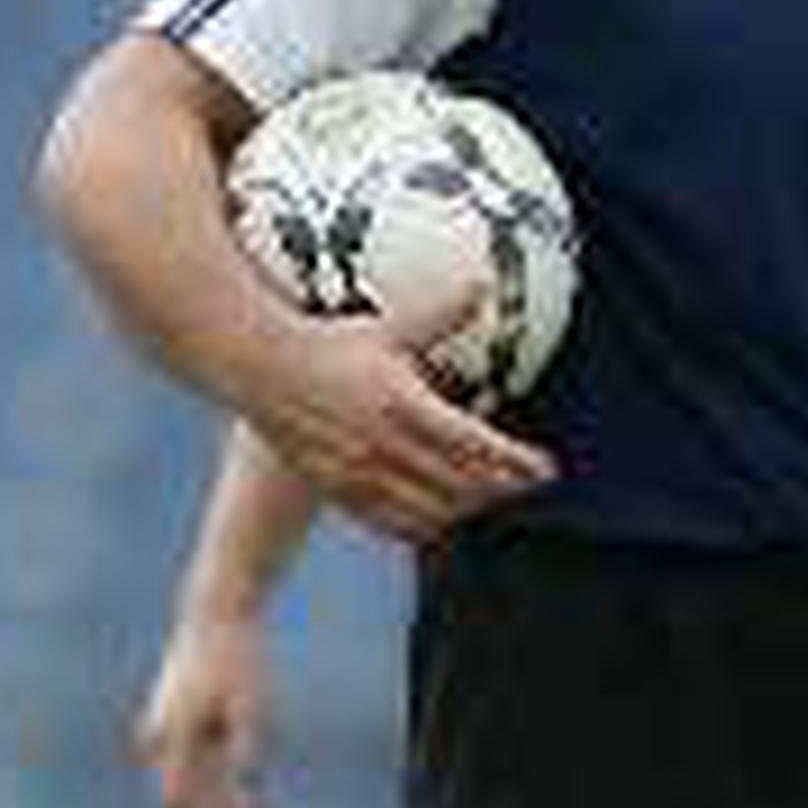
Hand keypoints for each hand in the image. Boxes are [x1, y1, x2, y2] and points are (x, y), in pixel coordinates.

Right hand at [134, 614, 272, 807]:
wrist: (214, 617)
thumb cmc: (237, 659)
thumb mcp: (250, 703)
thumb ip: (245, 743)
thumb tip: (246, 783)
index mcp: (173, 737)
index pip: (179, 807)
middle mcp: (160, 742)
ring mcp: (164, 738)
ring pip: (187, 796)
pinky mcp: (177, 732)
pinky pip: (192, 778)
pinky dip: (216, 799)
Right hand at [235, 275, 556, 546]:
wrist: (260, 368)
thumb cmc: (327, 342)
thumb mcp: (387, 327)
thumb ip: (439, 312)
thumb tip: (482, 283)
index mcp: (402, 403)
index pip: (476, 444)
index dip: (518, 461)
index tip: (547, 467)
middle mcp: (384, 444)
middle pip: (462, 483)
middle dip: (504, 487)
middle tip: (528, 482)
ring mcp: (361, 473)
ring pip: (433, 510)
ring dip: (470, 508)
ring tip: (490, 495)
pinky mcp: (340, 491)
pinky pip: (394, 523)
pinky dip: (428, 524)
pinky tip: (444, 514)